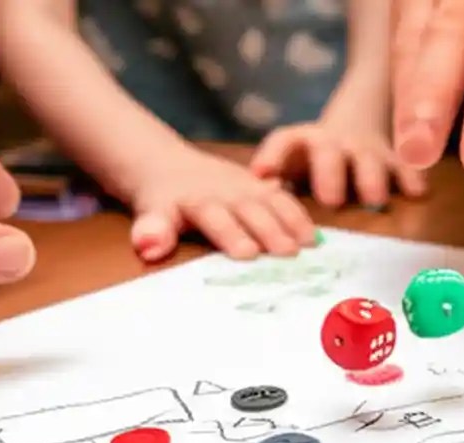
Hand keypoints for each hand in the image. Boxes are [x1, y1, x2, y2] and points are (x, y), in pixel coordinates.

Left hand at [128, 145, 315, 262]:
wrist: (170, 167)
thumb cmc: (162, 201)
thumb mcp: (150, 214)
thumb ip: (152, 231)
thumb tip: (149, 247)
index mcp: (198, 201)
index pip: (216, 218)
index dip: (231, 234)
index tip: (247, 253)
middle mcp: (226, 192)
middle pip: (251, 210)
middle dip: (270, 229)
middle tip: (288, 254)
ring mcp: (246, 186)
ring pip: (272, 201)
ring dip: (292, 221)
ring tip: (309, 244)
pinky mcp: (261, 186)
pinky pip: (282, 197)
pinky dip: (298, 214)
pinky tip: (313, 234)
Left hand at [249, 115, 427, 208]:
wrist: (364, 117)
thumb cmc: (318, 159)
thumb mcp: (296, 166)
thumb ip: (280, 186)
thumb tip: (259, 205)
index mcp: (304, 143)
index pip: (285, 141)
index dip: (272, 155)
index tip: (262, 175)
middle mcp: (333, 143)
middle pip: (327, 150)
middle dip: (328, 173)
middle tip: (330, 200)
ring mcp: (366, 150)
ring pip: (368, 159)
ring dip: (370, 177)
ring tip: (374, 200)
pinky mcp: (396, 160)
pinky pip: (405, 166)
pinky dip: (410, 178)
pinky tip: (417, 193)